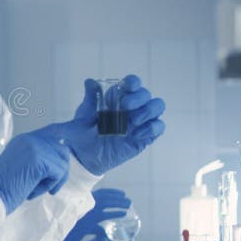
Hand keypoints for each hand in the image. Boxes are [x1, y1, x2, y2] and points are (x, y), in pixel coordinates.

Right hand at [0, 131, 70, 214]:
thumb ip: (37, 159)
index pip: (53, 140)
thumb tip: (60, 160)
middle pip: (62, 150)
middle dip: (59, 171)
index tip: (51, 175)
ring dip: (53, 180)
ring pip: (63, 162)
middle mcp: (29, 139)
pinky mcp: (38, 159)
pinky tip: (31, 190)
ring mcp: (34, 147)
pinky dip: (48, 185)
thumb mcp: (21, 167)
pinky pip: (58, 173)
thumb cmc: (2, 188)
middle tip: (48, 187)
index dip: (57, 159)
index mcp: (23, 140)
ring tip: (34, 188)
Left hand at [37, 74, 165, 174]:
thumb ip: (89, 100)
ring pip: (157, 106)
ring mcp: (140, 121)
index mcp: (116, 98)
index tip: (129, 86)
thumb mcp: (83, 116)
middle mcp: (131, 107)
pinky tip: (136, 134)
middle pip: (146, 94)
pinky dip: (152, 128)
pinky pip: (158, 127)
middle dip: (139, 98)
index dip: (133, 82)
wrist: (85, 158)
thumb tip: (90, 82)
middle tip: (125, 106)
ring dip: (148, 111)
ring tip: (133, 122)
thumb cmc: (82, 134)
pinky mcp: (145, 136)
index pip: (132, 84)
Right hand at [64, 188, 131, 240]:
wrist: (62, 233)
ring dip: (119, 203)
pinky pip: (106, 214)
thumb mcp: (86, 227)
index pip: (101, 192)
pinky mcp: (91, 217)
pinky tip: (124, 214)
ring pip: (107, 203)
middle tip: (129, 200)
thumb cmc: (73, 230)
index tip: (123, 193)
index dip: (113, 192)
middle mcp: (86, 202)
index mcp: (84, 200)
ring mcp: (88, 209)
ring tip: (129, 205)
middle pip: (106, 196)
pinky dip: (116, 213)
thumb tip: (104, 231)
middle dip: (118, 197)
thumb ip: (95, 227)